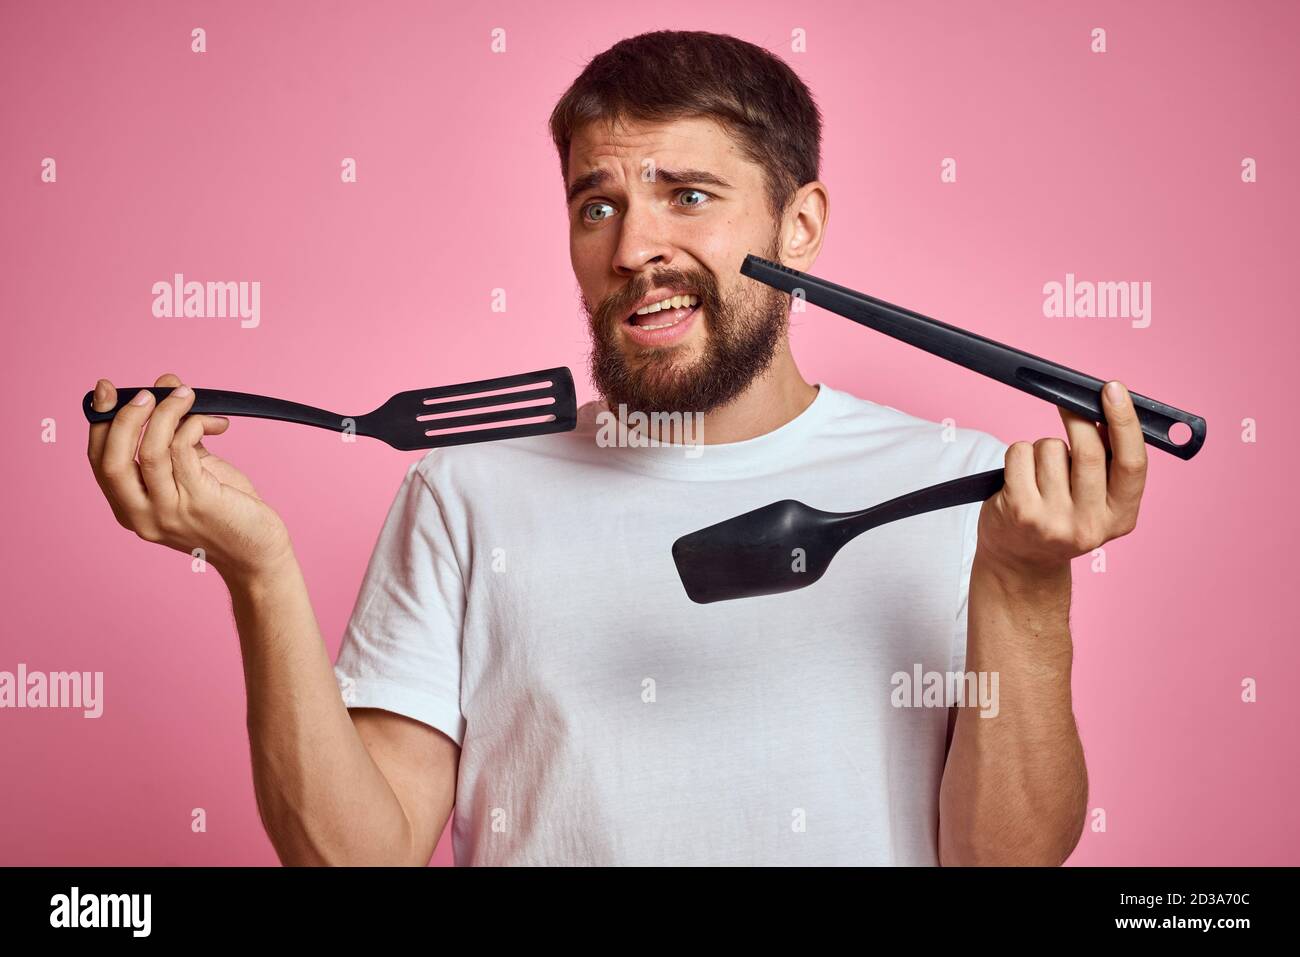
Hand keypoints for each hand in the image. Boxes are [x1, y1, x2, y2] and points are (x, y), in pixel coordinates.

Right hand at [86, 372, 294, 582]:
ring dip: (166, 414)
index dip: (99, 422)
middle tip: (148, 393)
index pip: (100, 461)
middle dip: (125, 418)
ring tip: (185, 393)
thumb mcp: (193, 473)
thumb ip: (174, 438)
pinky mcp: (199, 503)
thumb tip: (166, 388)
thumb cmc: (227, 511)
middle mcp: (141, 514)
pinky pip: (184, 452)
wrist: (257, 552)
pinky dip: (193, 426)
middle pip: (113, 460)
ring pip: (149, 452)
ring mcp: (168, 512)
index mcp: (129, 507)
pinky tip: (212, 422)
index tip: (107, 390)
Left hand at [977, 380, 1148, 579]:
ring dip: (1043, 448)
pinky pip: (1020, 453)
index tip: (1114, 390)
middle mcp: (1089, 525)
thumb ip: (1108, 464)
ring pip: (1050, 449)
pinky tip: (1019, 476)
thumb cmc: (1059, 519)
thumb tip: (1106, 409)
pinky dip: (1019, 454)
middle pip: (1088, 450)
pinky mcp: (1019, 511)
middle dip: (1077, 420)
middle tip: (1068, 406)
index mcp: (1120, 518)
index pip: (1133, 463)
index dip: (1125, 422)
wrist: (1020, 563)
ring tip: (1040, 473)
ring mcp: (1052, 520)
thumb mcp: (1096, 502)